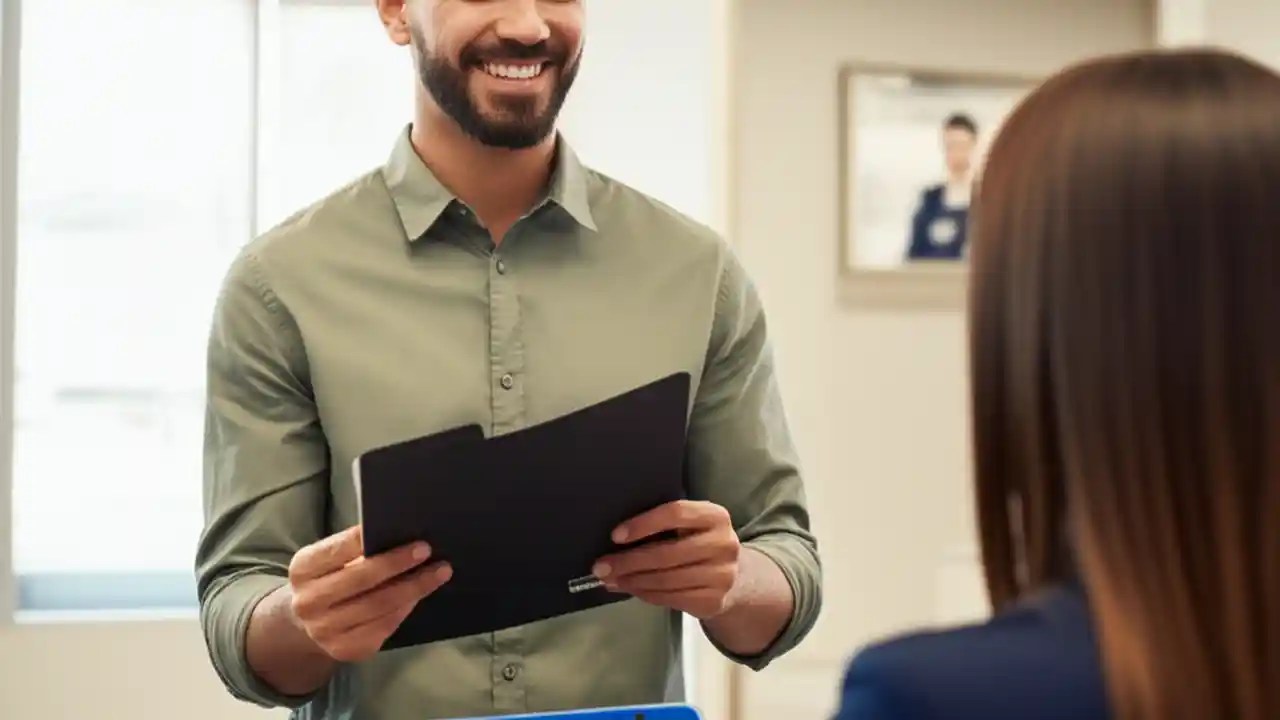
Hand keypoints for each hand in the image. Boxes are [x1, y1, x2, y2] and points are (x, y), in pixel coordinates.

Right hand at [286, 525, 451, 662]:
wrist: (305, 623)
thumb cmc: (328, 578)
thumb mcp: (329, 560)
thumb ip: (354, 549)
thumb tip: (400, 536)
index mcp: (303, 569)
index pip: (337, 550)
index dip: (366, 539)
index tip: (399, 528)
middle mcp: (308, 602)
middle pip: (361, 580)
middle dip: (398, 563)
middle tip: (426, 550)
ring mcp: (325, 631)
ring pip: (378, 606)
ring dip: (414, 587)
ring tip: (438, 572)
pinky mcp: (344, 650)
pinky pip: (383, 626)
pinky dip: (405, 608)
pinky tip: (420, 594)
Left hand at [591, 500, 740, 619]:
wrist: (733, 577)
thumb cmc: (698, 543)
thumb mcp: (689, 526)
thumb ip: (662, 526)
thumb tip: (615, 539)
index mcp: (715, 516)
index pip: (675, 513)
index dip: (643, 524)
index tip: (615, 536)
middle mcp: (724, 544)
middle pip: (667, 553)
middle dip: (628, 561)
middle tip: (601, 567)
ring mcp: (722, 576)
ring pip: (665, 579)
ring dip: (632, 581)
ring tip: (610, 580)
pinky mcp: (714, 601)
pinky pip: (670, 598)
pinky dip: (645, 594)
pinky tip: (631, 589)